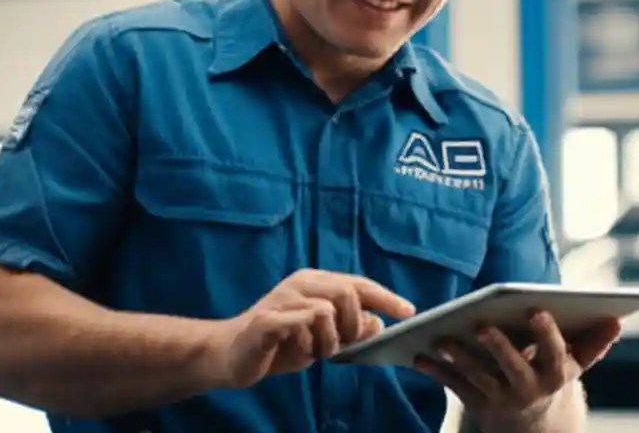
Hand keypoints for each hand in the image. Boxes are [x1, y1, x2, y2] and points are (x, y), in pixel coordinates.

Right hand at [216, 269, 414, 388]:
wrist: (230, 355)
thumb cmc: (279, 345)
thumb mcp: (322, 338)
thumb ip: (349, 329)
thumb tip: (378, 322)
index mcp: (315, 283)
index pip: (359, 283)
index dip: (386, 297)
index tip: (408, 311)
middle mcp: (300, 285)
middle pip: (347, 292)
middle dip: (354, 324)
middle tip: (344, 344)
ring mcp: (282, 300)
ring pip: (326, 312)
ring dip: (328, 341)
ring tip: (312, 352)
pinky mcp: (266, 320)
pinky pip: (300, 324)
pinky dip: (307, 341)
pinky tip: (298, 350)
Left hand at [414, 311, 621, 430]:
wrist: (532, 425)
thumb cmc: (551, 373)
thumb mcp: (575, 363)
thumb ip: (594, 342)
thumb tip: (618, 319)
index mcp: (555, 373)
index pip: (554, 351)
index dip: (547, 332)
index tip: (538, 309)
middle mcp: (529, 389)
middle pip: (513, 366)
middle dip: (498, 346)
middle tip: (480, 324)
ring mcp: (500, 399)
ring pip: (478, 378)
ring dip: (459, 358)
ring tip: (442, 338)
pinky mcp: (475, 404)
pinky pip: (454, 386)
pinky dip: (436, 371)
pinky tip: (419, 356)